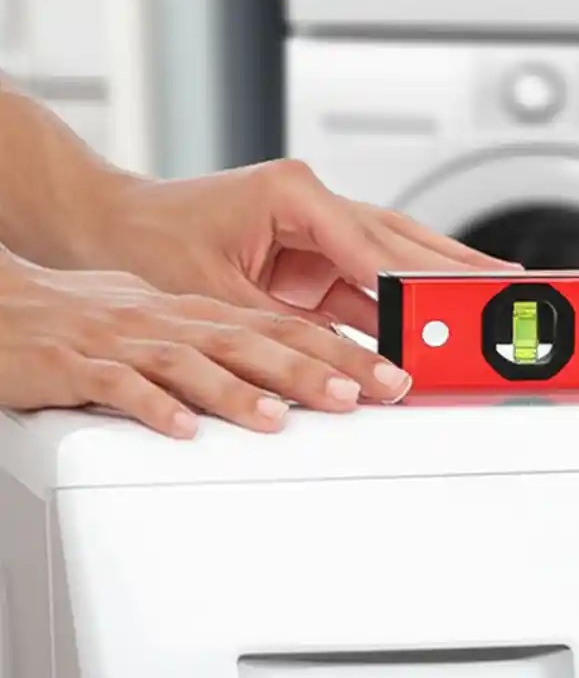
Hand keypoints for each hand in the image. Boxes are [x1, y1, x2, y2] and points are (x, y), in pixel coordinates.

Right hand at [0, 250, 416, 438]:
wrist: (4, 300)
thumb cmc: (88, 315)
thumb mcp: (171, 320)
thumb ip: (229, 345)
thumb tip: (293, 373)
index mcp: (200, 311)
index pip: (285, 327)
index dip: (344, 350)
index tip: (391, 374)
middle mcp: (172, 320)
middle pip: (256, 341)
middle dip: (319, 368)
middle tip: (370, 390)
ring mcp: (125, 340)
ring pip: (193, 361)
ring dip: (241, 389)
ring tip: (282, 416)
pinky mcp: (76, 363)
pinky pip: (117, 386)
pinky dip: (152, 406)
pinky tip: (181, 428)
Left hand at [76, 159, 519, 336]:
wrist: (108, 224)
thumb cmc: (147, 238)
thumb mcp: (217, 294)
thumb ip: (287, 330)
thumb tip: (342, 367)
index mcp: (294, 193)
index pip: (371, 245)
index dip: (416, 282)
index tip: (453, 304)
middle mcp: (314, 204)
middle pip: (403, 241)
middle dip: (456, 269)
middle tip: (508, 287)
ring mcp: (318, 230)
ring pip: (396, 257)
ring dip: (439, 282)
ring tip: (490, 300)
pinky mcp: (314, 259)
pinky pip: (370, 282)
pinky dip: (402, 304)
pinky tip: (436, 321)